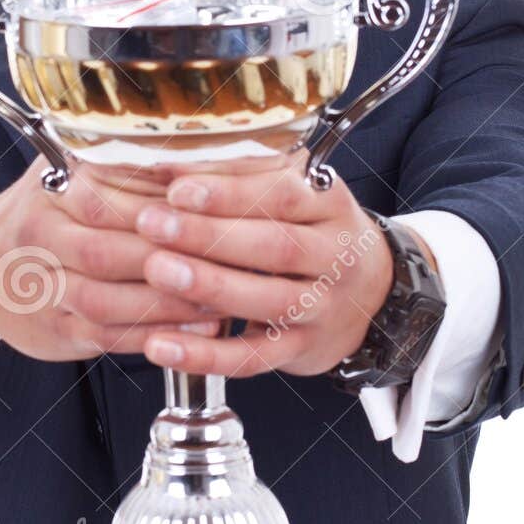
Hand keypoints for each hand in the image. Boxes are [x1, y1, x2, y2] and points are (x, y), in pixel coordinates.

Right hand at [0, 156, 220, 363]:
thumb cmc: (46, 211)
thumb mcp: (73, 168)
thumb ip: (127, 161)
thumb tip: (208, 149)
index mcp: (52, 186)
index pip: (112, 195)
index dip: (167, 207)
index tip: (218, 212)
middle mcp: (39, 234)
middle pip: (109, 249)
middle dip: (172, 257)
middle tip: (228, 262)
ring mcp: (42, 287)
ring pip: (107, 299)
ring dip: (167, 304)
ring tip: (220, 300)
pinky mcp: (53, 330)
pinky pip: (107, 336)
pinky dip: (153, 336)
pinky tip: (195, 332)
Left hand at [133, 158, 397, 378]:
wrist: (371, 294)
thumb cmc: (312, 230)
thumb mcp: (294, 192)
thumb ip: (239, 177)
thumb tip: (167, 165)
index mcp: (330, 206)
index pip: (284, 196)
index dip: (230, 194)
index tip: (177, 189)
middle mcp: (333, 257)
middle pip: (276, 247)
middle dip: (211, 235)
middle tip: (153, 223)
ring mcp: (321, 308)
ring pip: (269, 301)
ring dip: (210, 287)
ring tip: (156, 271)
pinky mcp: (300, 350)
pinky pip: (253, 358)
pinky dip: (205, 356)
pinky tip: (159, 346)